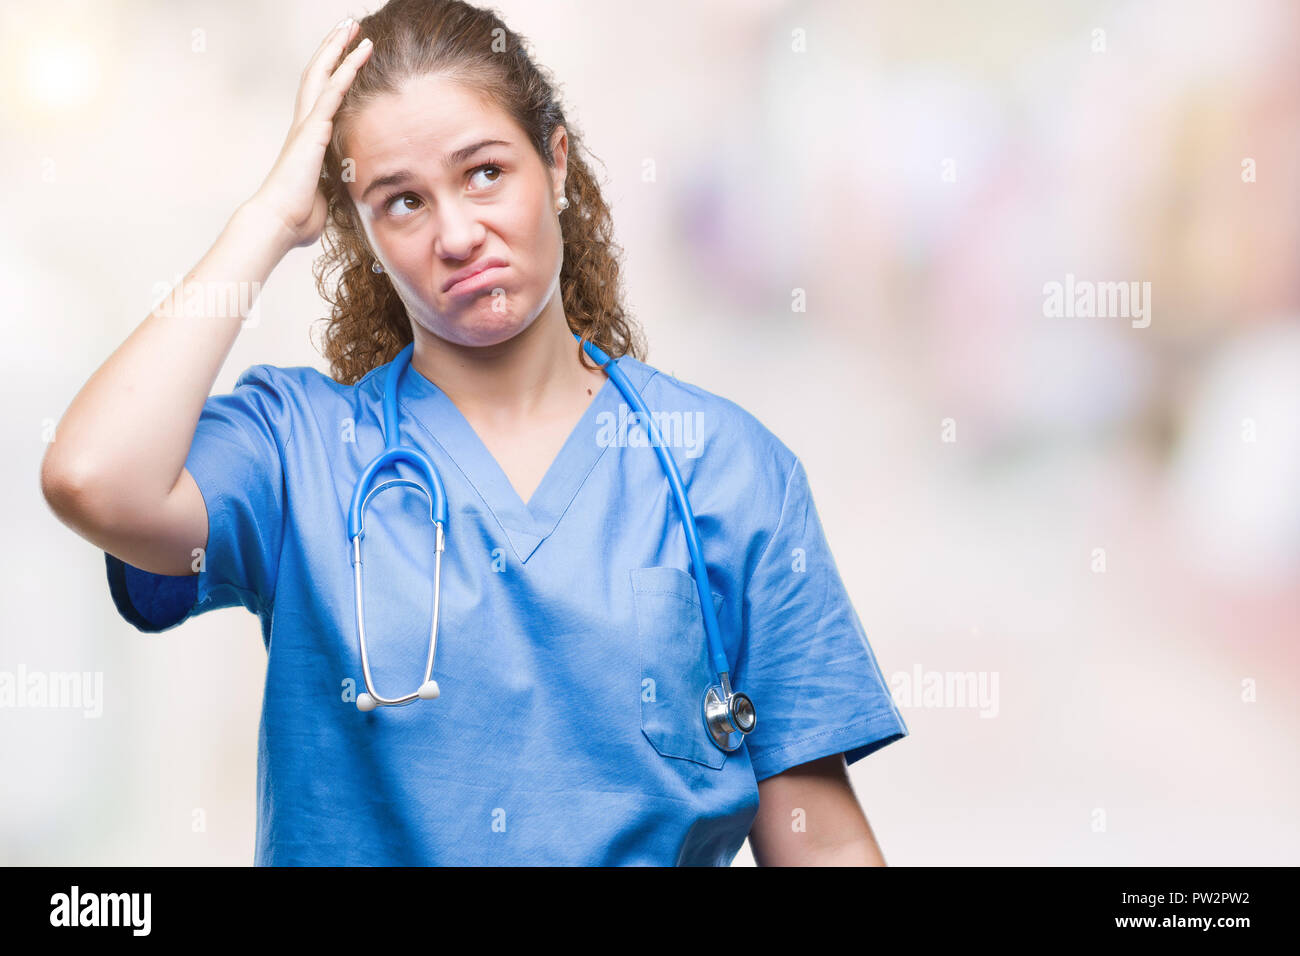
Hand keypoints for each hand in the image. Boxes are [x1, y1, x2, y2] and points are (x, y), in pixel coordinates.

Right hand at [248, 19, 372, 249]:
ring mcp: (306, 125)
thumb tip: (336, 199)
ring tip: (354, 26)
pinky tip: (359, 54)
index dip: (334, 72)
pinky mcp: (312, 132)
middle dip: (333, 48)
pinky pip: (331, 94)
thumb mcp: (322, 197)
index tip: (348, 54)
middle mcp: (304, 125)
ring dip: (339, 49)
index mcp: (307, 138)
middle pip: (318, 75)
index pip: (321, 96)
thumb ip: (330, 189)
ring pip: (323, 75)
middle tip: (349, 25)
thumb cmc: (297, 217)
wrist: (279, 222)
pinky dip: (346, 72)